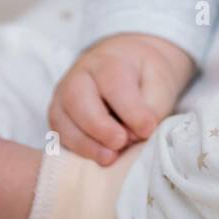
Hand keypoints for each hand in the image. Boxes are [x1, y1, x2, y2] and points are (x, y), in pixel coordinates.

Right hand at [47, 33, 196, 164]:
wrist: (128, 62)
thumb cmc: (144, 74)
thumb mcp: (160, 82)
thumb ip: (152, 107)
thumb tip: (133, 135)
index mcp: (110, 60)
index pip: (114, 83)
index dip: (131, 111)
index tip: (147, 129)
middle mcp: (81, 74)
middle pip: (78, 98)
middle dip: (99, 127)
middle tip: (121, 143)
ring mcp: (64, 93)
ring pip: (63, 119)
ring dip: (85, 144)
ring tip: (109, 158)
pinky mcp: (58, 114)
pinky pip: (59, 134)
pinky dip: (75, 148)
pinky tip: (96, 156)